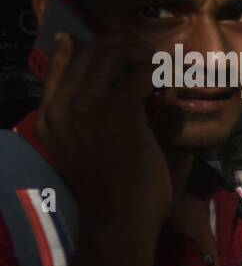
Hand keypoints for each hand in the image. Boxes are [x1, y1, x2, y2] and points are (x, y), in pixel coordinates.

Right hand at [34, 32, 170, 235]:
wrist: (118, 220)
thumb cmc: (108, 190)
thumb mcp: (83, 149)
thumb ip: (89, 118)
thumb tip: (117, 88)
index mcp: (49, 116)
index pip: (61, 64)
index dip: (87, 48)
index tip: (111, 45)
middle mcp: (63, 106)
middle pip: (90, 53)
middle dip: (122, 46)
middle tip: (146, 54)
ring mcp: (89, 107)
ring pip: (114, 55)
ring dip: (142, 54)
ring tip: (159, 64)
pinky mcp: (120, 112)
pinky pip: (142, 73)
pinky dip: (159, 71)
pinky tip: (168, 80)